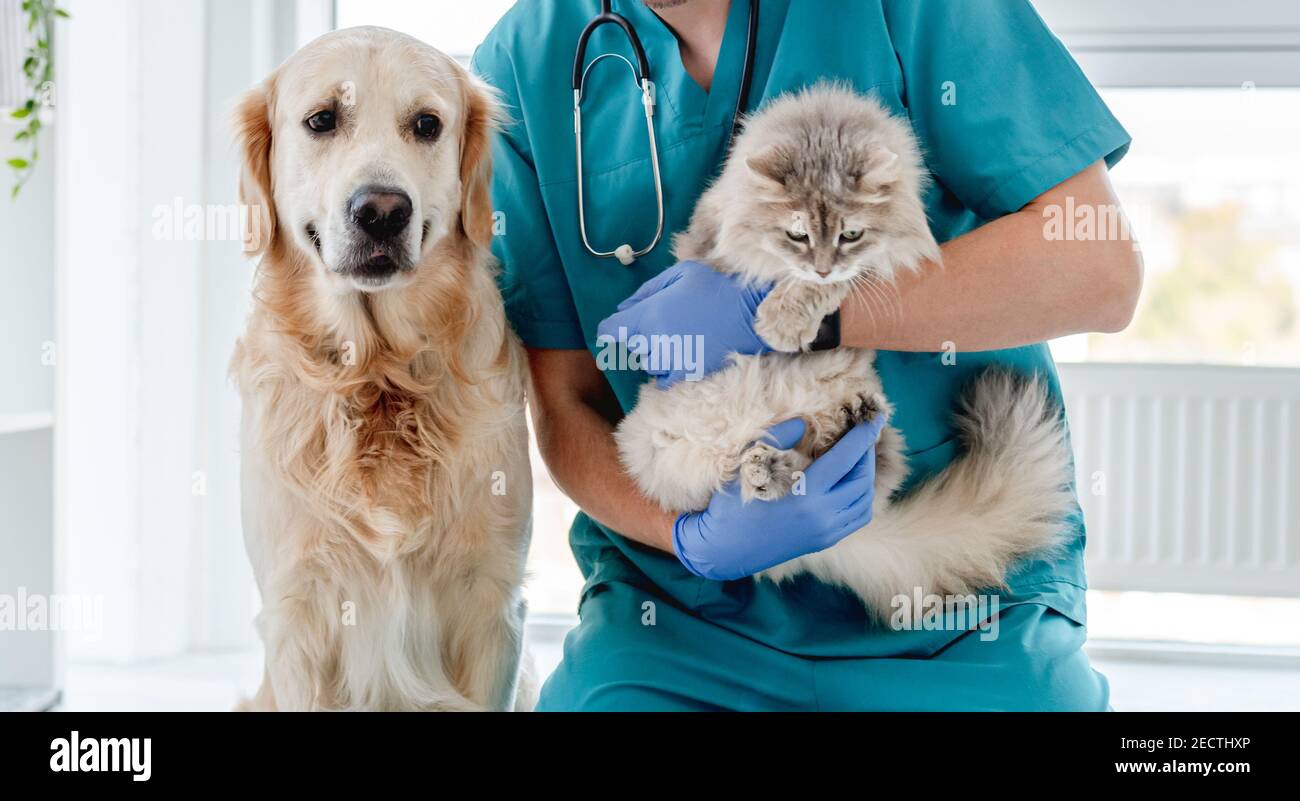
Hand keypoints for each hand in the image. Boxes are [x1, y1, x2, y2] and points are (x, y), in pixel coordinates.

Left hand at [597, 261, 770, 387]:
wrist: (749, 313)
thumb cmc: (714, 288)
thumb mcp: (680, 274)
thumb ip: (647, 290)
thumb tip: (623, 308)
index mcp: (649, 314)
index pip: (610, 330)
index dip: (611, 328)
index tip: (618, 327)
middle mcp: (654, 340)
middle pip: (632, 346)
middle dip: (641, 336)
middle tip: (665, 324)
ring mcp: (670, 359)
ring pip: (647, 363)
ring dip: (656, 354)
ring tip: (677, 339)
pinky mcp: (686, 373)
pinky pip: (663, 380)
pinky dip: (667, 371)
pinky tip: (680, 357)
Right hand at [673, 416, 885, 580]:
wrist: (724, 550)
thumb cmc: (732, 506)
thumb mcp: (750, 465)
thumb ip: (779, 438)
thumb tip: (804, 421)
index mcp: (807, 495)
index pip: (846, 458)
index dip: (863, 435)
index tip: (876, 416)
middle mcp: (823, 516)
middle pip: (862, 478)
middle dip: (867, 452)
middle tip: (864, 432)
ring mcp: (827, 533)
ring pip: (865, 500)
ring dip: (867, 475)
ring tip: (859, 455)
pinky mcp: (825, 542)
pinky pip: (857, 517)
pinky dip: (862, 496)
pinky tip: (852, 482)